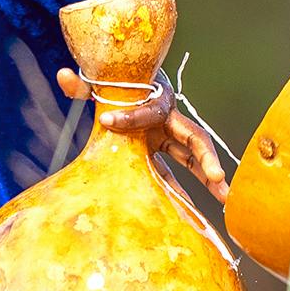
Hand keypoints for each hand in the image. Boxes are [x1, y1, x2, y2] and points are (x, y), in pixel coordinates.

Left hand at [56, 65, 231, 201]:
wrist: (126, 83)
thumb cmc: (114, 82)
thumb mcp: (96, 82)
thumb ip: (83, 83)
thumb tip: (62, 75)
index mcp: (155, 99)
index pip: (149, 110)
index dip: (129, 117)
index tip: (107, 120)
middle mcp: (168, 119)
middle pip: (194, 138)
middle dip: (206, 158)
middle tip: (216, 176)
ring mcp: (167, 137)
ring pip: (193, 159)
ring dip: (209, 179)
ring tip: (226, 200)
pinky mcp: (159, 151)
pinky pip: (173, 173)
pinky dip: (181, 193)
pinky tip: (193, 215)